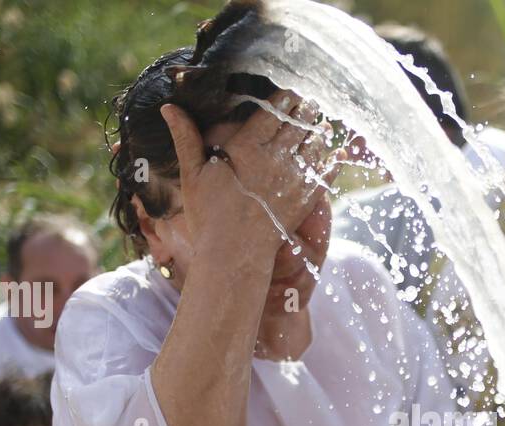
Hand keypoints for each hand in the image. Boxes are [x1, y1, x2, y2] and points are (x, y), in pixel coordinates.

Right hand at [161, 92, 327, 256]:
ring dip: (319, 131)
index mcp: (247, 147)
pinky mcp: (306, 200)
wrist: (233, 255)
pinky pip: (326, 174)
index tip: (290, 92)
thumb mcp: (193, 175)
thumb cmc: (209, 216)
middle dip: (305, 110)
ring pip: (315, 145)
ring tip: (322, 123)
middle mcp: (274, 159)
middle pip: (298, 123)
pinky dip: (333, 161)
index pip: (273, 111)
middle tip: (310, 102)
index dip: (285, 99)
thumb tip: (168, 108)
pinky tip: (336, 154)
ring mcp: (293, 179)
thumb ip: (186, 139)